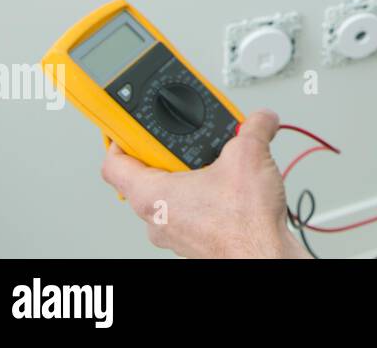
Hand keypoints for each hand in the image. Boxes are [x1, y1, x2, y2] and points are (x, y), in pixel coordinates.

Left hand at [101, 109, 307, 257]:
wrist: (263, 256)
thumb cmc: (244, 225)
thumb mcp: (250, 155)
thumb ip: (253, 127)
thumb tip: (260, 119)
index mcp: (152, 195)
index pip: (113, 164)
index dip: (120, 139)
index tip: (131, 126)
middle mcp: (156, 218)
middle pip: (145, 177)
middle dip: (170, 153)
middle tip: (191, 141)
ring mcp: (175, 233)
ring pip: (171, 196)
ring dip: (191, 176)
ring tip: (218, 164)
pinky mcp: (195, 240)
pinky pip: (191, 211)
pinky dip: (206, 196)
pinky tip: (231, 188)